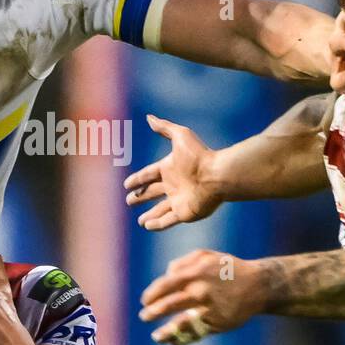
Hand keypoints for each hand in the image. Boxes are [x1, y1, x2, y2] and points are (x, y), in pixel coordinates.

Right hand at [123, 115, 221, 230]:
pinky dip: (157, 224)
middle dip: (140, 196)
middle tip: (129, 200)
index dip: (137, 179)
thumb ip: (165, 128)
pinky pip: (167, 221)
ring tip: (141, 221)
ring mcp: (178, 200)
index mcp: (169, 168)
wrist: (217, 175)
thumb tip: (149, 117)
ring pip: (160, 210)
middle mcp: (173, 185)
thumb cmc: (199, 156)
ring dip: (150, 215)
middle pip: (152, 192)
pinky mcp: (184, 213)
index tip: (126, 184)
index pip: (148, 175)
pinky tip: (148, 226)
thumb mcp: (181, 136)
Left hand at [138, 249, 266, 344]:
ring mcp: (209, 309)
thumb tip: (166, 274)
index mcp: (195, 274)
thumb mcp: (206, 256)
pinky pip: (196, 334)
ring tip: (156, 337)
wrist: (258, 285)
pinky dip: (183, 339)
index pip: (164, 285)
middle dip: (152, 313)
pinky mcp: (217, 324)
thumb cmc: (227, 269)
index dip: (151, 294)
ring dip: (166, 332)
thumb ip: (182, 263)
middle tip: (144, 317)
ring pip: (182, 324)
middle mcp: (200, 292)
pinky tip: (173, 341)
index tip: (145, 301)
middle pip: (169, 305)